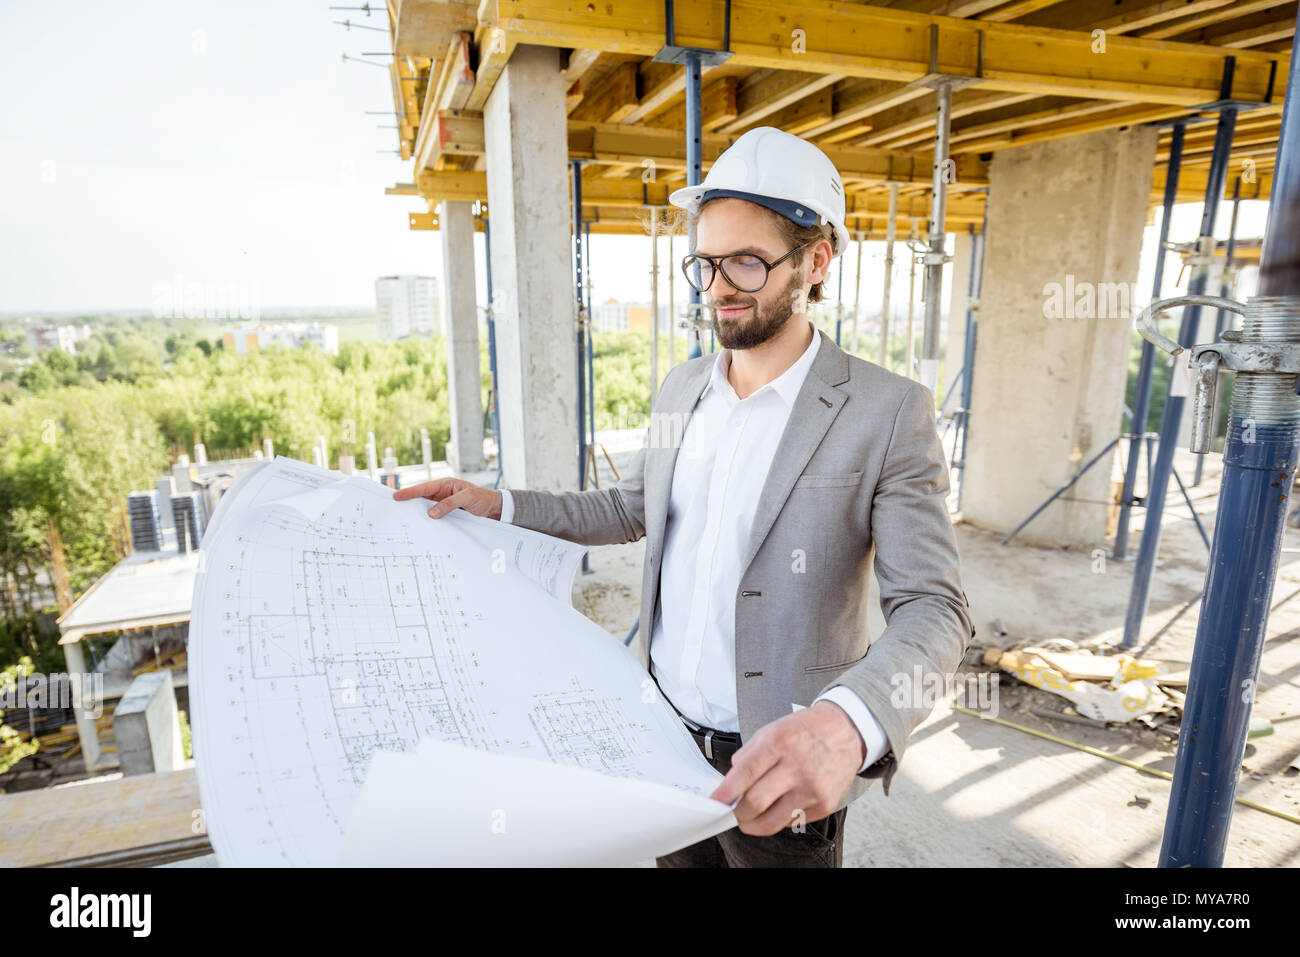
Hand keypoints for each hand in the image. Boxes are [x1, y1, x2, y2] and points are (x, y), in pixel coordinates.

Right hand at [392, 477, 503, 519]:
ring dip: (417, 514)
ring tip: (404, 520)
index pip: (424, 488)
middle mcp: (442, 494)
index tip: (397, 496)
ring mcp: (443, 505)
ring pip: (426, 509)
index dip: (410, 492)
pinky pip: (434, 517)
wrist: (494, 508)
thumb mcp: (467, 498)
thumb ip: (449, 504)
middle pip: (421, 498)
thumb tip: (431, 513)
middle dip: (408, 503)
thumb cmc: (482, 498)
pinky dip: (428, 522)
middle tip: (394, 508)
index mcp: (445, 484)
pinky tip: (421, 527)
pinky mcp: (447, 515)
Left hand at [709, 700, 864, 835]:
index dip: (725, 793)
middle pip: (755, 803)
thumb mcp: (772, 730)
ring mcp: (812, 788)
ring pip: (772, 821)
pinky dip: (778, 818)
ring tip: (750, 818)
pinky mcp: (825, 804)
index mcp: (779, 742)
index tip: (716, 802)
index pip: (744, 774)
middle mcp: (797, 766)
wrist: (846, 730)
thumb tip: (730, 784)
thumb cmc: (806, 730)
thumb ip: (748, 756)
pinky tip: (777, 808)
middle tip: (734, 811)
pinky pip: (791, 822)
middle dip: (738, 812)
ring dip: (754, 823)